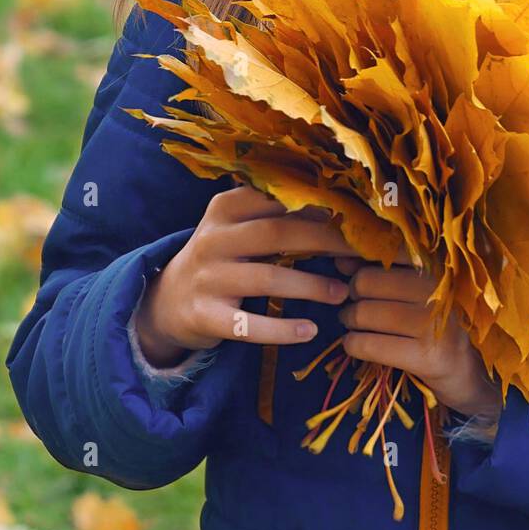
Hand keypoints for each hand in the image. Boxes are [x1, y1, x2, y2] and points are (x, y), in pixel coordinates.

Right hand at [133, 181, 358, 365]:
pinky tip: (311, 330)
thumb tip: (339, 204)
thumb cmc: (221, 255)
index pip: (276, 198)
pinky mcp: (205, 316)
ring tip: (342, 293)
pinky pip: (248, 325)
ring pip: (267, 278)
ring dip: (311, 286)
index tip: (355, 214)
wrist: (168, 300)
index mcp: (225, 207)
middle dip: (325, 241)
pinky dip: (282, 329)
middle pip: (277, 233)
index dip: (318, 205)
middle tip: (361, 252)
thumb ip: (277, 212)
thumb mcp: (238, 225)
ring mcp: (207, 278)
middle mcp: (213, 238)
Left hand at [334, 253, 502, 422]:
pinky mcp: (428, 357)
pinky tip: (355, 344)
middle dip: (351, 295)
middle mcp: (440, 288)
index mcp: (438, 264)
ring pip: (365, 313)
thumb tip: (341, 260)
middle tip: (354, 304)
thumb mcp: (417, 291)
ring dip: (349, 320)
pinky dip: (353, 344)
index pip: (386, 249)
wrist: (470, 372)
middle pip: (366, 281)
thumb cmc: (437, 323)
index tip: (346, 267)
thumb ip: (383, 271)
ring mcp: (436, 323)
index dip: (358, 256)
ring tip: (354, 323)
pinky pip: (369, 345)